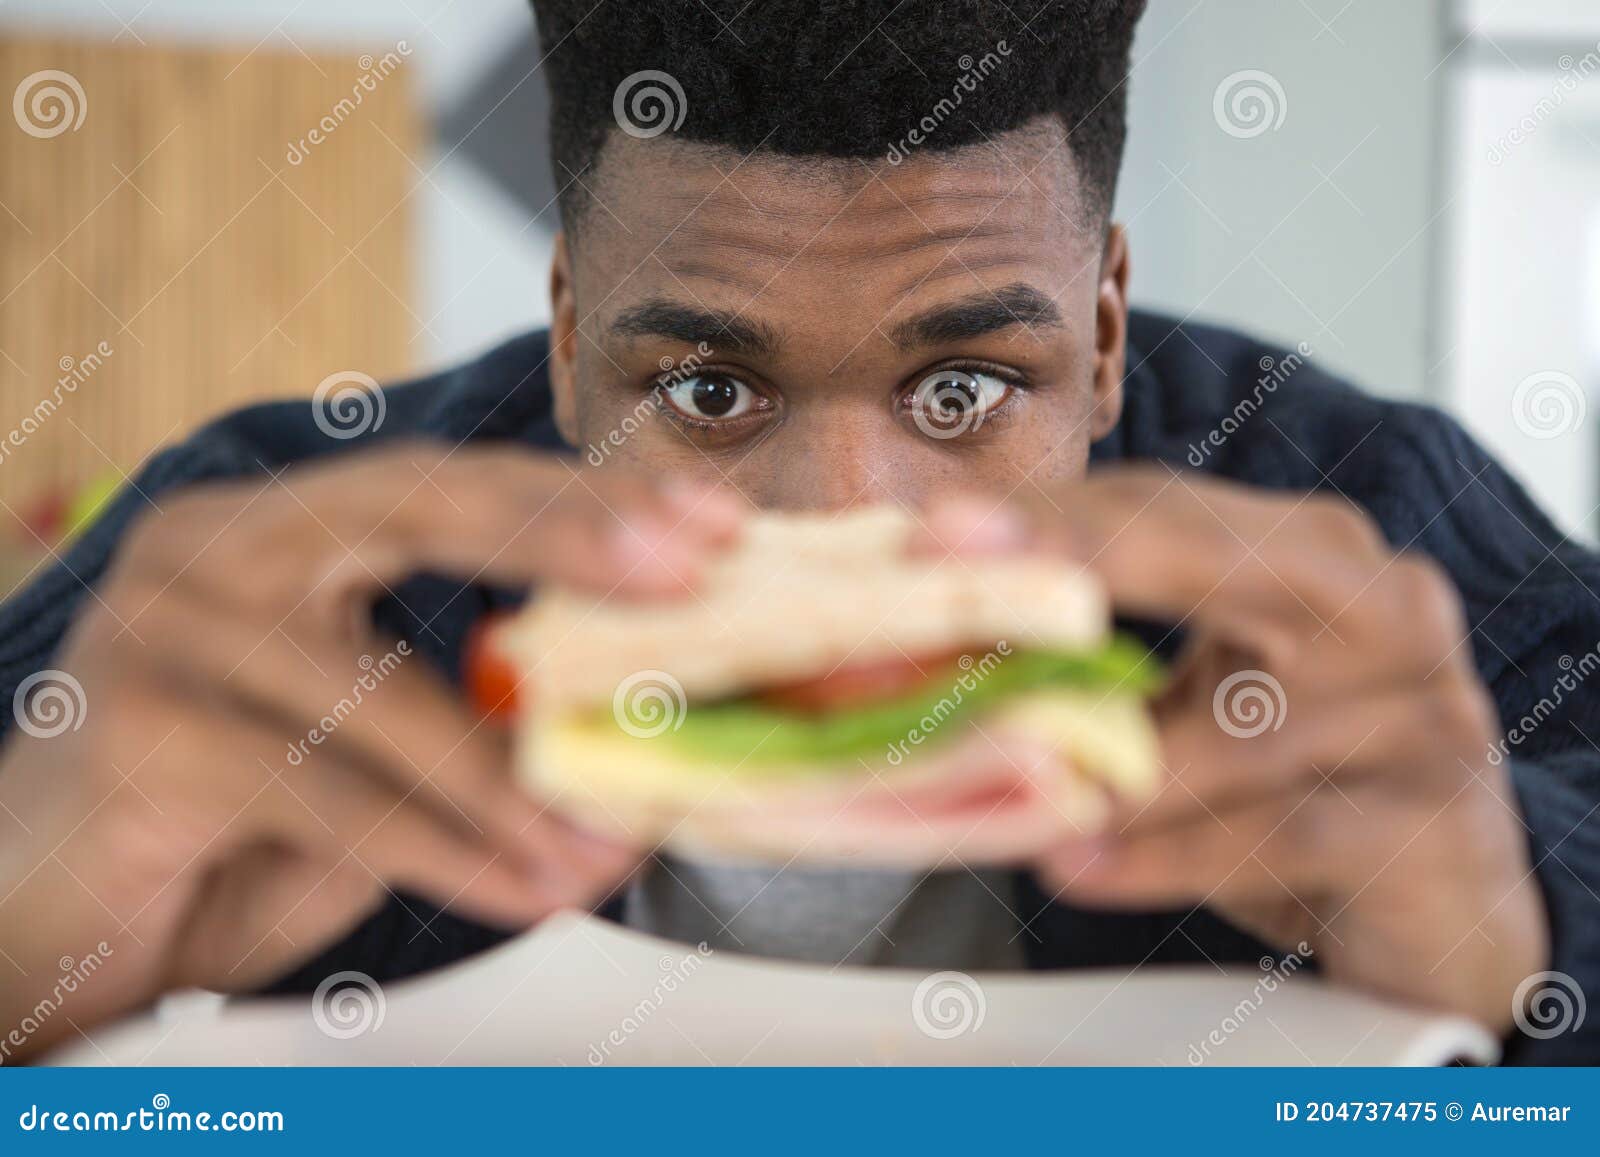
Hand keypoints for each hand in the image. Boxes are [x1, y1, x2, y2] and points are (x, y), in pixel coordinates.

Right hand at [0, 443, 742, 1060]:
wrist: (52, 903)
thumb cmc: (233, 813)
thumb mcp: (379, 756)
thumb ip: (489, 739)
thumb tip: (646, 764)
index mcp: (291, 527)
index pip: (456, 483)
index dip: (587, 500)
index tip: (714, 521)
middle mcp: (223, 545)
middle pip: (416, 503)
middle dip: (566, 534)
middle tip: (689, 575)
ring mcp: (167, 630)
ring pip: (389, 694)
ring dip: (522, 778)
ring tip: (618, 833)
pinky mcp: (138, 737)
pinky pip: (329, 796)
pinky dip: (444, 847)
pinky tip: (528, 884)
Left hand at [922, 466, 1546, 1031]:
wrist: (1446, 904)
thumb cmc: (1299, 786)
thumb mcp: (1197, 709)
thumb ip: (1100, 673)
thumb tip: (940, 655)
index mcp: (1311, 554)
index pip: (1165, 507)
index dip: (1047, 515)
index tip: (936, 525)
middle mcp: (1380, 605)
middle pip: (1216, 557)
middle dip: (1076, 555)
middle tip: (955, 561)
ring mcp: (1418, 711)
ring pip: (1235, 726)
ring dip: (1104, 761)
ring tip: (1001, 775)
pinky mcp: (1428, 823)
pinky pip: (1274, 833)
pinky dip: (1164, 855)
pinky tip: (1077, 863)